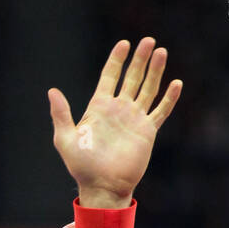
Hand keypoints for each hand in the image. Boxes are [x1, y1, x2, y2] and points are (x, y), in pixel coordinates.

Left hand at [48, 37, 181, 207]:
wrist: (102, 186)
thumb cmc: (81, 166)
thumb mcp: (65, 139)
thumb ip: (61, 114)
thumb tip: (52, 91)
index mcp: (99, 107)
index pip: (109, 76)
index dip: (116, 60)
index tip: (124, 44)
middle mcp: (118, 109)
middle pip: (132, 78)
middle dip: (140, 59)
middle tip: (148, 41)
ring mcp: (134, 119)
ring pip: (148, 89)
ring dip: (155, 71)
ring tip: (161, 51)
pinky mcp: (147, 131)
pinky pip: (161, 111)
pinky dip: (169, 98)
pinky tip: (176, 83)